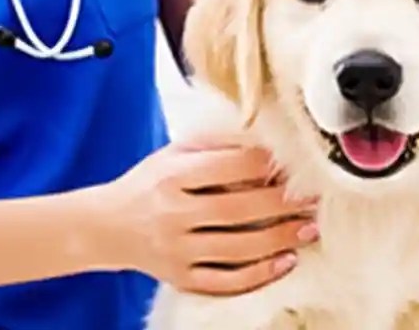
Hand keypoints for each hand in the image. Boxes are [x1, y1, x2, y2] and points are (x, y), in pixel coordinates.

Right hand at [94, 131, 318, 295]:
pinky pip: (226, 281)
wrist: (105, 227)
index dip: (265, 165)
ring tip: (309, 228)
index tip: (294, 164)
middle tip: (313, 198)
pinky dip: (259, 274)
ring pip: (238, 249)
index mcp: (171, 177)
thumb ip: (212, 145)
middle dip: (282, 204)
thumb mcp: (170, 155)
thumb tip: (261, 136)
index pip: (228, 167)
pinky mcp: (180, 278)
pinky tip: (285, 262)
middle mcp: (172, 214)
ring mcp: (176, 250)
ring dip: (280, 239)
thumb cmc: (147, 185)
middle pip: (238, 210)